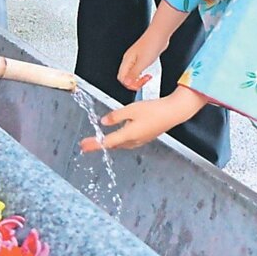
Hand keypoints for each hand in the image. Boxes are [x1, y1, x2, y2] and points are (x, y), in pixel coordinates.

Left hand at [78, 87, 205, 152]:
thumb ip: (116, 116)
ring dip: (109, 143)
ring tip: (98, 141)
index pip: (107, 142)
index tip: (83, 146)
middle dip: (98, 144)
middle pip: (112, 145)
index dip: (94, 144)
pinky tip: (117, 136)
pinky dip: (118, 140)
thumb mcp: (131, 109)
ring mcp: (140, 140)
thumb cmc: (154, 110)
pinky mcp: (144, 137)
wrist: (173, 113)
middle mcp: (134, 140)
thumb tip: (104, 122)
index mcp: (129, 134)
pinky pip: (127, 141)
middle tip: (87, 144)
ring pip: (120, 144)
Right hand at [117, 27, 171, 92]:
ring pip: (132, 74)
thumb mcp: (143, 62)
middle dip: (134, 83)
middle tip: (143, 81)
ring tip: (147, 78)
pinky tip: (147, 74)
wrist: (159, 35)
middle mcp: (129, 60)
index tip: (138, 85)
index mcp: (127, 61)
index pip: (121, 78)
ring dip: (138, 79)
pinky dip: (142, 75)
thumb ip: (134, 73)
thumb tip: (126, 83)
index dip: (129, 84)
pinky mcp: (141, 58)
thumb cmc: (151, 44)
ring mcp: (135, 59)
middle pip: (125, 77)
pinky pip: (137, 70)